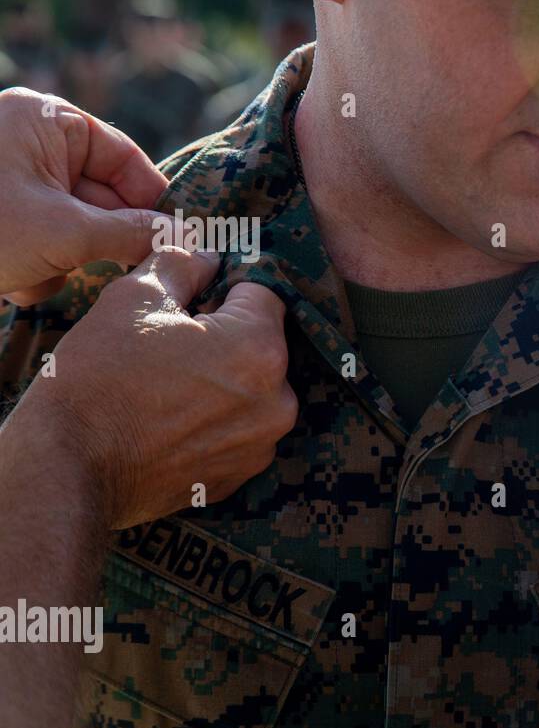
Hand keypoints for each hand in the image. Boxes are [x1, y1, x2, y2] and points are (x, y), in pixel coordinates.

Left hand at [0, 88, 166, 305]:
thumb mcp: (64, 233)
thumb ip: (132, 233)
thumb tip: (184, 238)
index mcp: (44, 120)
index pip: (124, 156)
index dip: (152, 200)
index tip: (176, 239)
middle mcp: (28, 143)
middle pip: (100, 195)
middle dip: (99, 241)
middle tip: (117, 272)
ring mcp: (9, 181)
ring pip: (73, 225)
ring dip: (65, 261)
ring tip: (38, 274)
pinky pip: (42, 239)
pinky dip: (37, 268)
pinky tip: (15, 282)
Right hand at [12, 246, 298, 528]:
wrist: (71, 467)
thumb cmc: (100, 378)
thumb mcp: (133, 298)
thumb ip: (182, 263)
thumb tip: (207, 254)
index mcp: (260, 349)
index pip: (262, 294)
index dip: (224, 290)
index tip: (192, 302)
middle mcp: (278, 400)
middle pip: (263, 346)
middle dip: (227, 338)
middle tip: (172, 347)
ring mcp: (263, 443)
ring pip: (254, 390)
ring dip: (224, 381)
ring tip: (169, 386)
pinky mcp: (242, 473)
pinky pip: (239, 430)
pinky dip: (215, 421)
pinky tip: (173, 420)